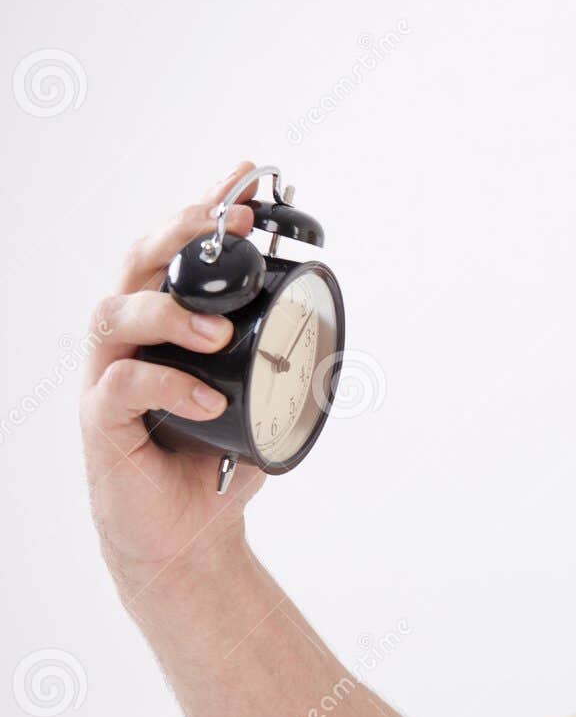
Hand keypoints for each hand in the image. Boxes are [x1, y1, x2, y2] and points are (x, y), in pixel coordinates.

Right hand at [80, 160, 265, 593]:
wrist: (190, 538)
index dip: (208, 208)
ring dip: (169, 311)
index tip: (249, 177)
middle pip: (137, 263)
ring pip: (115, 314)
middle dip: (183, 234)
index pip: (178, 251)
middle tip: (233, 230)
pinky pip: (123, 388)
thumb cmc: (216, 461)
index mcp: (167, 324)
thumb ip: (280, 363)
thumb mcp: (263, 402)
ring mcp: (110, 378)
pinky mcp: (102, 424)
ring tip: (218, 329)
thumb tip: (332, 332)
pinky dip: (169, 385)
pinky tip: (211, 396)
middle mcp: (131, 340)